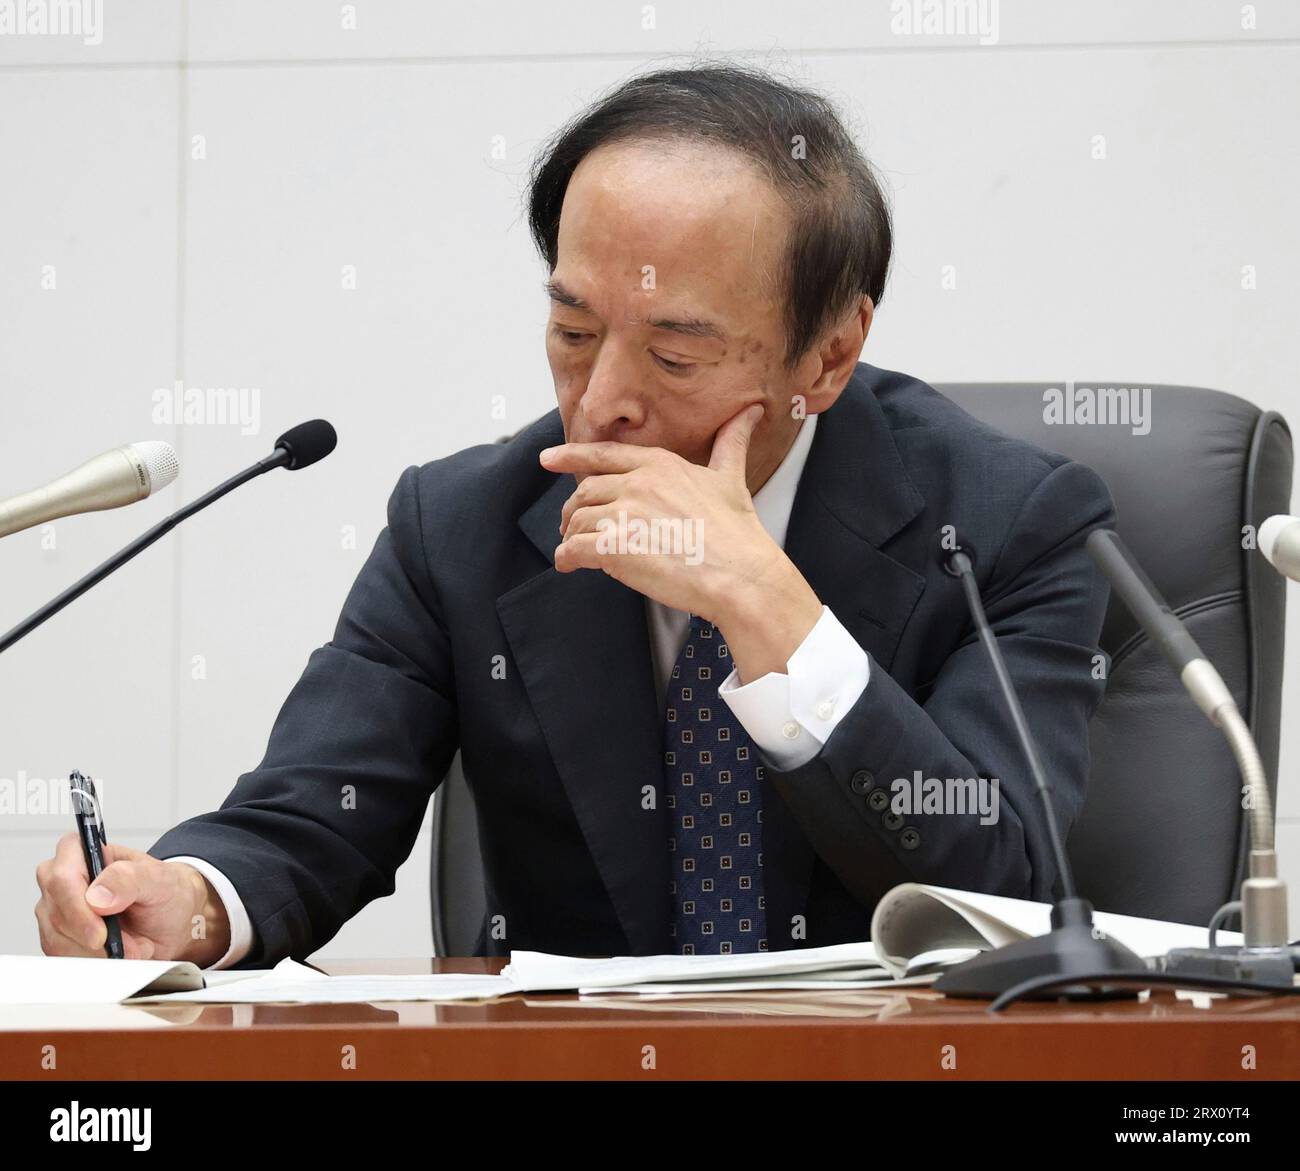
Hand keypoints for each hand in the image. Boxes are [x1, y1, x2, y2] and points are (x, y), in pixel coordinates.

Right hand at [35, 833, 230, 965]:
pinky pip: (64, 957)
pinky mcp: (59, 937)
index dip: (77, 907)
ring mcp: (57, 910)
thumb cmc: (165, 891)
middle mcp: (62, 880)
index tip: (101, 932)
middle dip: (96, 938)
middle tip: (131, 946)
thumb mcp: (160, 879)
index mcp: (81, 852)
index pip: (61, 877)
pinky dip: (95, 962)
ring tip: (133, 946)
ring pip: (58, 941)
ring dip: (99, 953)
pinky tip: (119, 954)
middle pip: (57, 915)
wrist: (173, 919)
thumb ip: (130, 878)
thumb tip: (97, 895)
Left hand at [541, 403, 822, 680]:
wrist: (741, 575)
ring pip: (578, 520)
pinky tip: (569, 565)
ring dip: (571, 536)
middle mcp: (637, 484)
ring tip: (574, 550)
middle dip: (572, 509)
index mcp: (660, 464)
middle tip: (570, 525)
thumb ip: (732, 442)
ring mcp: (625, 515)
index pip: (604, 455)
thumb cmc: (738, 532)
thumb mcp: (731, 478)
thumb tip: (751, 411)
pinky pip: (575, 549)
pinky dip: (567, 558)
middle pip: (585, 491)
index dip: (571, 456)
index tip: (548, 459)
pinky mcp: (616, 549)